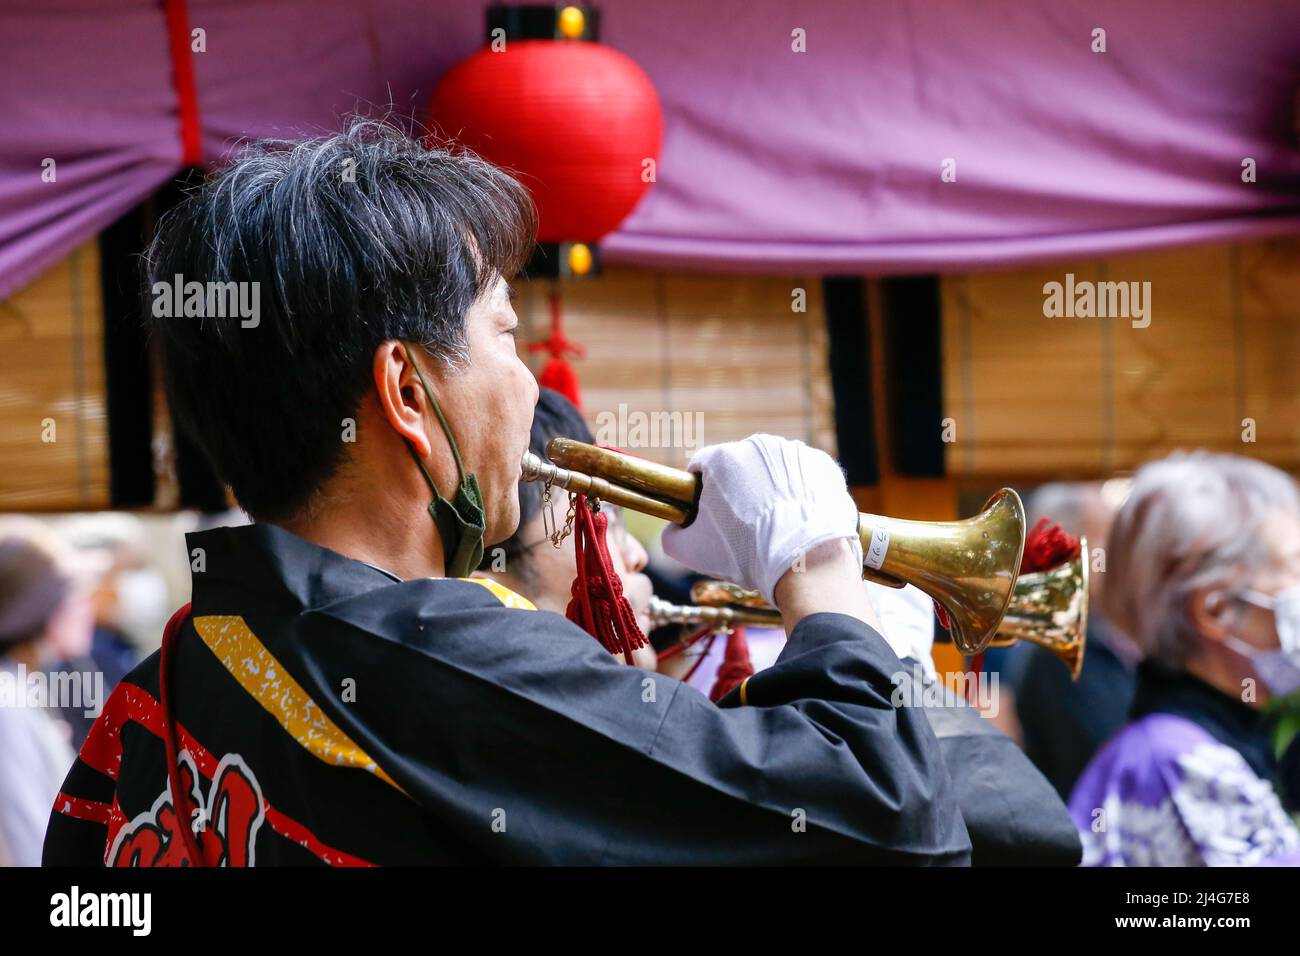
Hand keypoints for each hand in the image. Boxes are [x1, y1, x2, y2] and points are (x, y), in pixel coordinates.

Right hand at [661, 434, 863, 605]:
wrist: (807, 563)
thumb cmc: (746, 554)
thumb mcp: (692, 552)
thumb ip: (672, 535)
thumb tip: (674, 529)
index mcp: (722, 458)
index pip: (701, 466)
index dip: (700, 491)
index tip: (709, 514)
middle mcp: (758, 446)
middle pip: (739, 467)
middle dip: (738, 491)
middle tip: (745, 526)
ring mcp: (795, 452)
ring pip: (773, 470)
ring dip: (770, 490)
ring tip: (776, 525)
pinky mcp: (824, 466)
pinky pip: (805, 476)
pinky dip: (801, 493)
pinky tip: (800, 520)